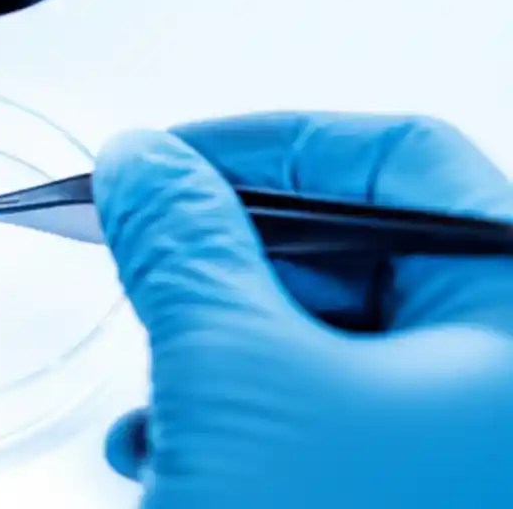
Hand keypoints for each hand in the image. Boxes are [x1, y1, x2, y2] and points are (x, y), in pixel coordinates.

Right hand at [93, 112, 512, 507]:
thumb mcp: (235, 377)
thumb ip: (184, 250)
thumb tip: (144, 167)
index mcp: (512, 318)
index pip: (400, 156)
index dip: (270, 145)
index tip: (173, 161)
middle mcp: (500, 374)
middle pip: (359, 249)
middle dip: (228, 265)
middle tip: (155, 261)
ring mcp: (460, 435)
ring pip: (329, 338)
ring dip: (217, 352)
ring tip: (157, 387)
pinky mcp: (414, 483)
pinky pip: (326, 412)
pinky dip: (239, 414)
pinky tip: (175, 447)